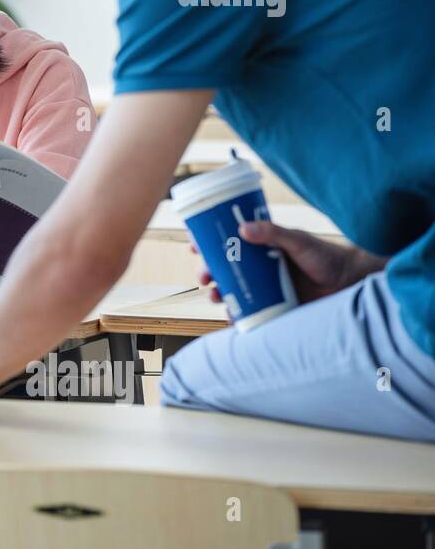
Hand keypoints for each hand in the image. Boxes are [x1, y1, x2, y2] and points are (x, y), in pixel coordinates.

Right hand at [195, 220, 385, 305]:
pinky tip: (232, 318)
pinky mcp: (274, 308)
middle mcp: (260, 268)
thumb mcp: (299, 241)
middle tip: (204, 277)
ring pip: (233, 292)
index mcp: (262, 248)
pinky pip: (249, 313)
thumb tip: (242, 229)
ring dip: (219, 294)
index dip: (209, 245)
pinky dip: (238, 317)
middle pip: (224, 270)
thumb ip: (273, 233)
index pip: (229, 244)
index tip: (194, 246)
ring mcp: (266, 288)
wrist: (352, 284)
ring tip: (217, 297)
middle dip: (208, 273)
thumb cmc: (328, 257)